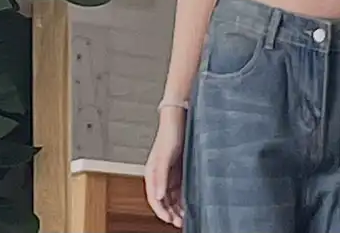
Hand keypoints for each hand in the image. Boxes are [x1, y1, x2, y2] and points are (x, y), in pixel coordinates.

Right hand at [144, 110, 185, 227]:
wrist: (179, 118)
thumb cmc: (170, 134)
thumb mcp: (165, 157)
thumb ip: (160, 177)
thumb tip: (158, 197)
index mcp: (152, 173)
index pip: (154, 199)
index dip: (161, 212)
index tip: (170, 220)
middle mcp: (159, 175)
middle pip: (163, 200)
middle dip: (170, 213)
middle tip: (180, 223)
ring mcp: (169, 173)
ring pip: (171, 197)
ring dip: (176, 208)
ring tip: (185, 217)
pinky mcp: (178, 169)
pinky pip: (179, 189)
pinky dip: (182, 198)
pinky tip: (188, 204)